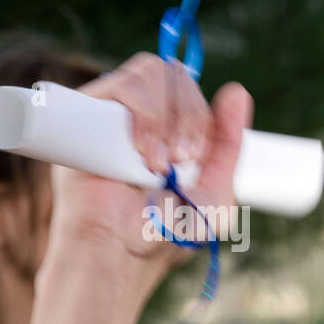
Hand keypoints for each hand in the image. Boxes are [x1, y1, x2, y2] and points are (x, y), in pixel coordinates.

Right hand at [41, 52, 252, 304]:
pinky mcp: (86, 113)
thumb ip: (229, 145)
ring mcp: (113, 112)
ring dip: (166, 121)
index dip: (202, 118)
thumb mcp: (217, 192)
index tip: (196, 158)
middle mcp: (142, 115)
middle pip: (177, 76)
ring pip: (153, 73)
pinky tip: (143, 154)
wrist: (123, 250)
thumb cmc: (167, 232)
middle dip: (190, 119)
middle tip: (180, 162)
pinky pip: (126, 84)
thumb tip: (238, 90)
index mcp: (172, 129)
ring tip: (157, 165)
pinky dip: (146, 116)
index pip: (193, 91)